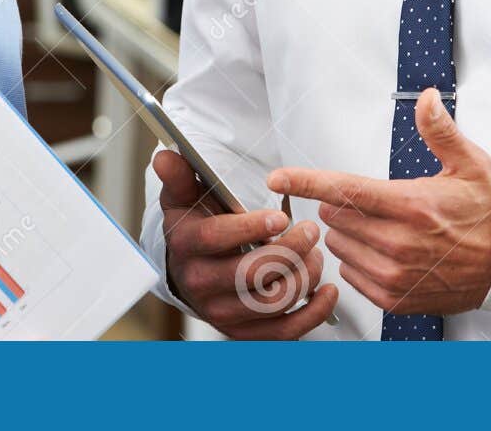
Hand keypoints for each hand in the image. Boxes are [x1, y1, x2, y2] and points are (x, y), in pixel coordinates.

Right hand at [154, 149, 338, 338]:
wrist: (188, 272)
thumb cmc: (194, 229)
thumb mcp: (183, 198)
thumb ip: (179, 175)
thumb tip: (164, 156)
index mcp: (186, 247)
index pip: (216, 238)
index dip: (250, 227)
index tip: (280, 216)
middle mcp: (201, 285)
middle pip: (251, 273)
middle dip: (290, 249)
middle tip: (310, 230)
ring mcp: (223, 314)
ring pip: (273, 301)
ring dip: (304, 275)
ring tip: (315, 253)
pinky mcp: (244, 333)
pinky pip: (285, 332)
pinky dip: (313, 313)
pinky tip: (326, 289)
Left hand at [269, 88, 490, 315]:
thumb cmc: (489, 214)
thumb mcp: (471, 164)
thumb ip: (441, 131)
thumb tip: (426, 98)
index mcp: (412, 206)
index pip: (346, 189)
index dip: (305, 181)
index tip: (277, 177)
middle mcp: (400, 243)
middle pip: (336, 216)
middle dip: (343, 204)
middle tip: (375, 203)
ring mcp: (396, 274)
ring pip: (339, 245)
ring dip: (349, 234)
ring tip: (384, 229)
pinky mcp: (395, 298)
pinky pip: (351, 274)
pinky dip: (358, 261)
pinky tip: (384, 253)